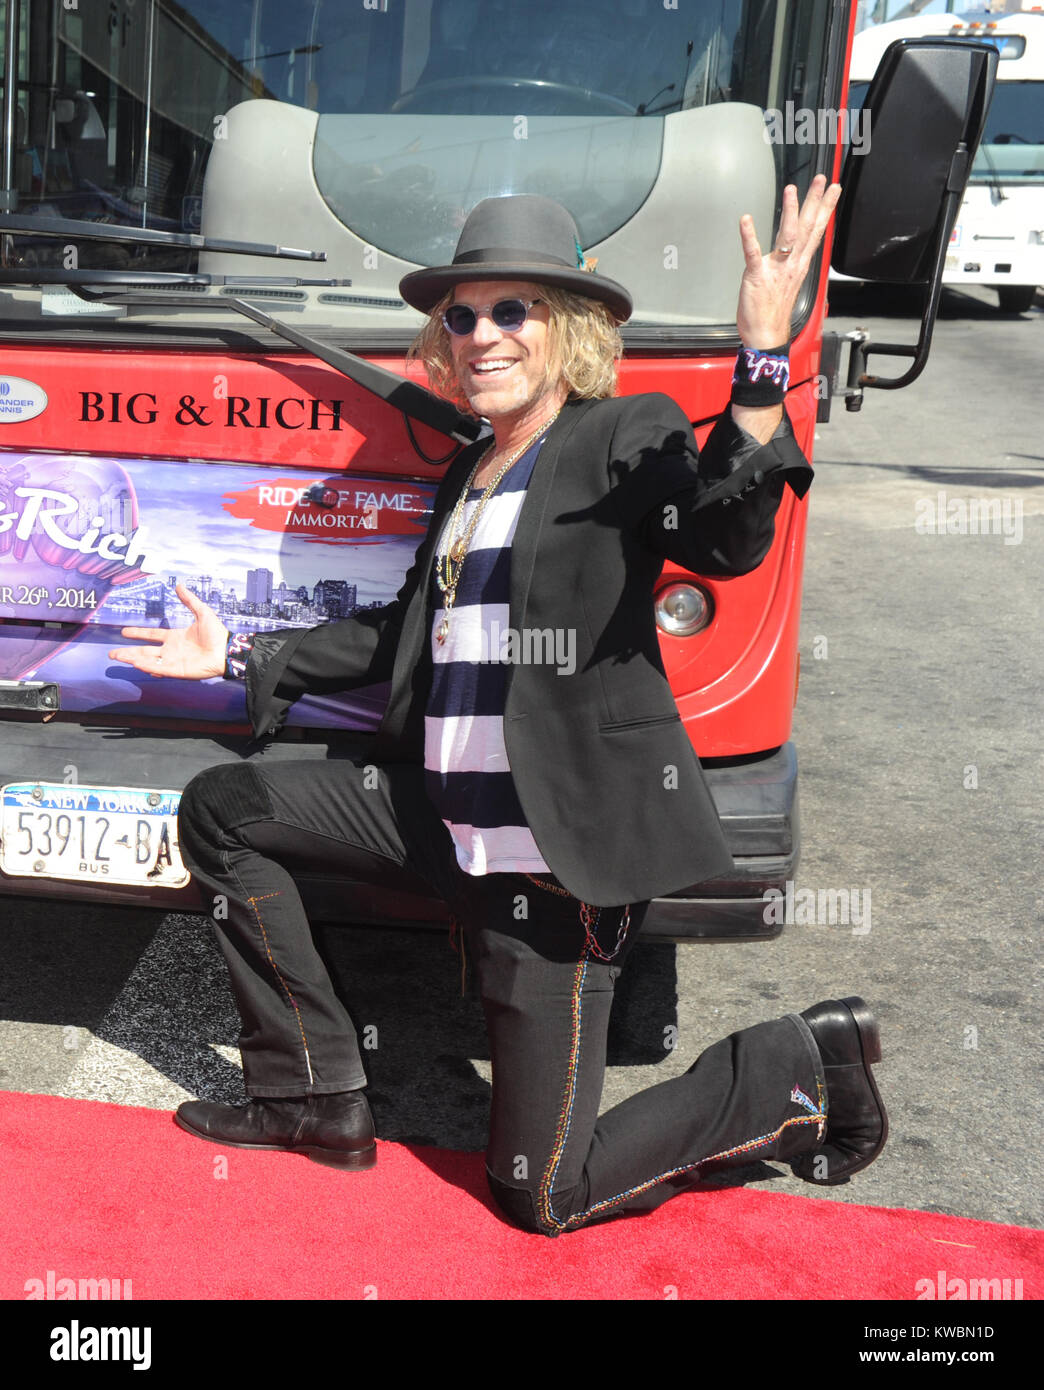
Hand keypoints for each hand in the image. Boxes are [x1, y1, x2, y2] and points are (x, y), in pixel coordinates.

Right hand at [108, 582, 228, 679]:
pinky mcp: (178, 670)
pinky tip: (136, 663)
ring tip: (118, 657)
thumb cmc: (217, 633)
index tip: (124, 632)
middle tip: (112, 653)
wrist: (227, 649)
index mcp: (175, 637)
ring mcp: (174, 661)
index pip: (152, 635)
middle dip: (128, 652)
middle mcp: (172, 650)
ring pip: (149, 661)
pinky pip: (160, 669)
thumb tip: (179, 586)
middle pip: (145, 651)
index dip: (138, 633)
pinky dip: (148, 666)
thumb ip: (189, 600)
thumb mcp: (202, 612)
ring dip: (133, 659)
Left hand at [736, 174, 841, 347]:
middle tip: (823, 179)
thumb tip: (793, 249)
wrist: (766, 336)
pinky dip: (749, 236)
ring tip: (792, 189)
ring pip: (788, 236)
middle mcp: (792, 264)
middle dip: (816, 201)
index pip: (816, 231)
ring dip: (791, 212)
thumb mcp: (788, 282)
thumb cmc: (774, 312)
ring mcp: (776, 269)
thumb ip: (790, 262)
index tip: (834, 189)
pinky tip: (746, 219)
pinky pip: (753, 253)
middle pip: (808, 228)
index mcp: (799, 264)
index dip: (825, 208)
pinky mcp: (757, 276)